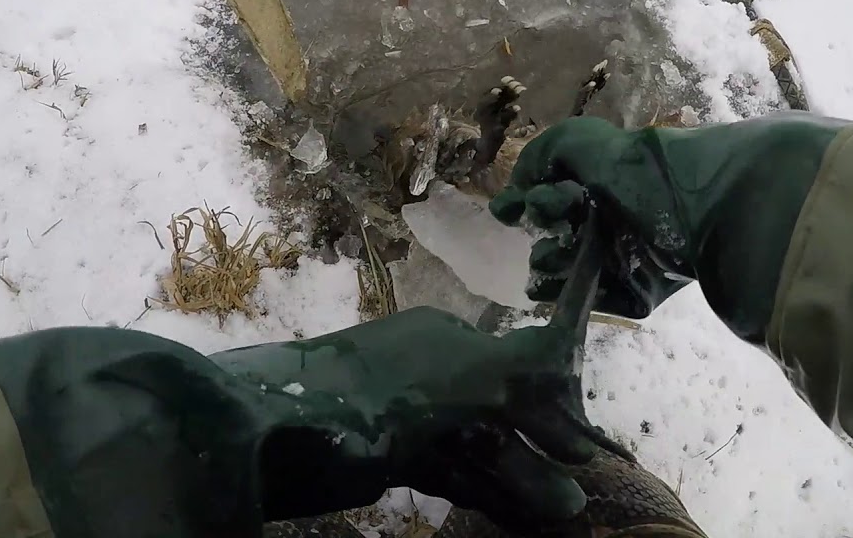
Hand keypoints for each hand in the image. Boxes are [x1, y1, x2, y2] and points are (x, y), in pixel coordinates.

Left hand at [212, 306, 620, 527]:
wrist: (265, 435)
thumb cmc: (369, 398)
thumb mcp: (453, 380)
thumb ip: (515, 372)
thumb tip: (564, 352)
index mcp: (443, 339)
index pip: (517, 367)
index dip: (554, 407)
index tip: (586, 450)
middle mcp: (429, 371)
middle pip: (500, 413)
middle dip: (539, 450)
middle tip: (580, 493)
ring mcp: (407, 417)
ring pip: (478, 448)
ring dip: (518, 479)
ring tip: (562, 512)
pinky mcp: (387, 458)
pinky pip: (450, 473)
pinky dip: (484, 491)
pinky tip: (517, 513)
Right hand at [488, 112, 846, 338]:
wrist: (697, 211)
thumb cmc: (637, 172)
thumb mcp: (580, 141)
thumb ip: (539, 155)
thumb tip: (516, 190)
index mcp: (598, 186)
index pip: (545, 198)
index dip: (523, 204)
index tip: (508, 211)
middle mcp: (607, 223)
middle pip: (549, 235)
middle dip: (540, 229)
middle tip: (556, 220)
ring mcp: (620, 261)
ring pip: (562, 272)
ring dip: (549, 262)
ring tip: (561, 253)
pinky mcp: (634, 294)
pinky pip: (591, 303)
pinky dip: (570, 294)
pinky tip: (564, 283)